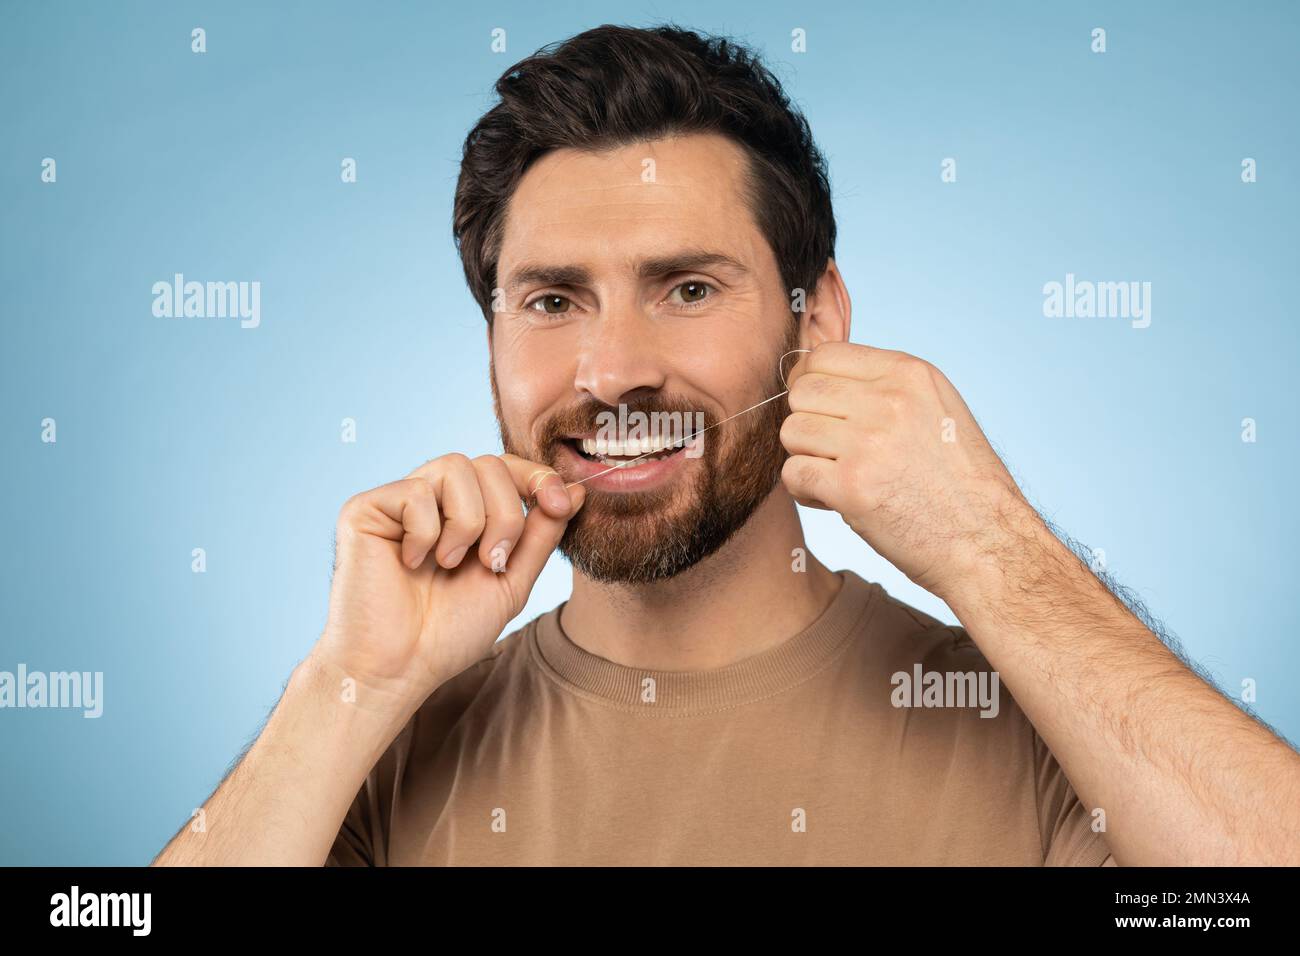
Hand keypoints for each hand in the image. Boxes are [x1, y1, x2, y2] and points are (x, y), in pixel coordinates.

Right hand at [312, 453, 584, 714]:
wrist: (399, 668)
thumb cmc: (448, 632)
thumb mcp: (512, 580)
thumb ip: (541, 535)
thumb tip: (577, 490)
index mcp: (465, 512)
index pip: (505, 468)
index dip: (537, 476)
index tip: (559, 502)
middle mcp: (432, 498)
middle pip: (487, 463)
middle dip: (505, 513)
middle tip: (491, 561)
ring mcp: (398, 500)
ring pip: (455, 467)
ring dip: (468, 522)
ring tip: (449, 564)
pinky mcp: (365, 508)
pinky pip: (416, 492)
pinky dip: (425, 533)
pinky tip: (411, 563)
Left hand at [779, 341, 1040, 601]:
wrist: (987, 539)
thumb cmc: (959, 480)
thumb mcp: (936, 406)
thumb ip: (884, 384)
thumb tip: (815, 369)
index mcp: (909, 373)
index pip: (824, 355)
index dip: (814, 384)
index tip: (828, 413)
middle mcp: (889, 400)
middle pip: (801, 391)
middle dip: (808, 421)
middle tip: (833, 451)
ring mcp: (868, 442)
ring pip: (791, 431)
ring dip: (805, 457)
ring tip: (838, 476)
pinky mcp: (852, 487)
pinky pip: (793, 474)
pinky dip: (806, 491)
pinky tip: (834, 500)